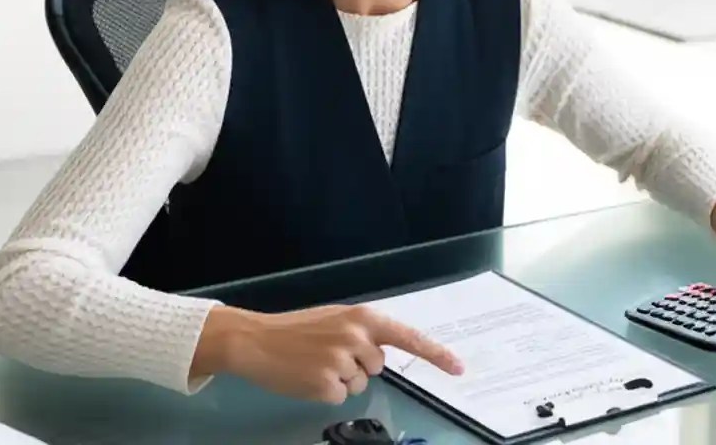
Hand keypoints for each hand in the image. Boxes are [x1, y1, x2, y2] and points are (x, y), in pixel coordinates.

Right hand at [193, 303, 462, 402]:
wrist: (256, 340)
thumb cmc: (296, 329)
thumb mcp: (336, 319)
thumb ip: (363, 331)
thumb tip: (382, 350)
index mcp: (364, 317)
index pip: (410, 337)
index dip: (436, 355)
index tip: (459, 368)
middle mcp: (358, 337)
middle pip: (378, 367)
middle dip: (358, 366)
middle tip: (327, 354)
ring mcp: (343, 361)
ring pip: (359, 384)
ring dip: (341, 380)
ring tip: (314, 363)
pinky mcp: (327, 384)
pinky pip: (340, 397)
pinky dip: (325, 392)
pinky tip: (307, 377)